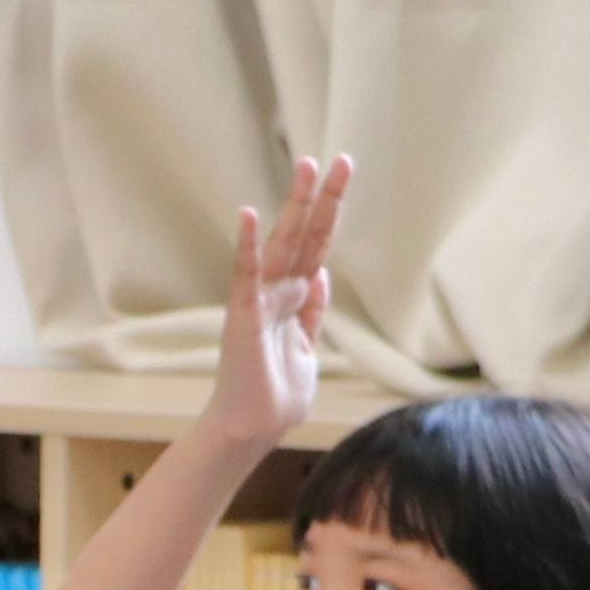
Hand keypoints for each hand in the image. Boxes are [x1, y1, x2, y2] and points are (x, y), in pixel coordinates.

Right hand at [196, 154, 352, 458]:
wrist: (253, 429)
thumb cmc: (276, 395)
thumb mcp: (308, 348)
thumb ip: (314, 311)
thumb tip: (321, 275)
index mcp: (295, 297)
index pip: (317, 245)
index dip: (331, 211)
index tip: (343, 174)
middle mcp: (278, 290)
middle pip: (305, 235)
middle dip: (322, 198)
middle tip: (340, 160)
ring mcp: (261, 299)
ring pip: (283, 244)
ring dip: (295, 206)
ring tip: (307, 167)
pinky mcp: (245, 315)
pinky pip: (247, 274)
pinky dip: (249, 245)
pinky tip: (251, 215)